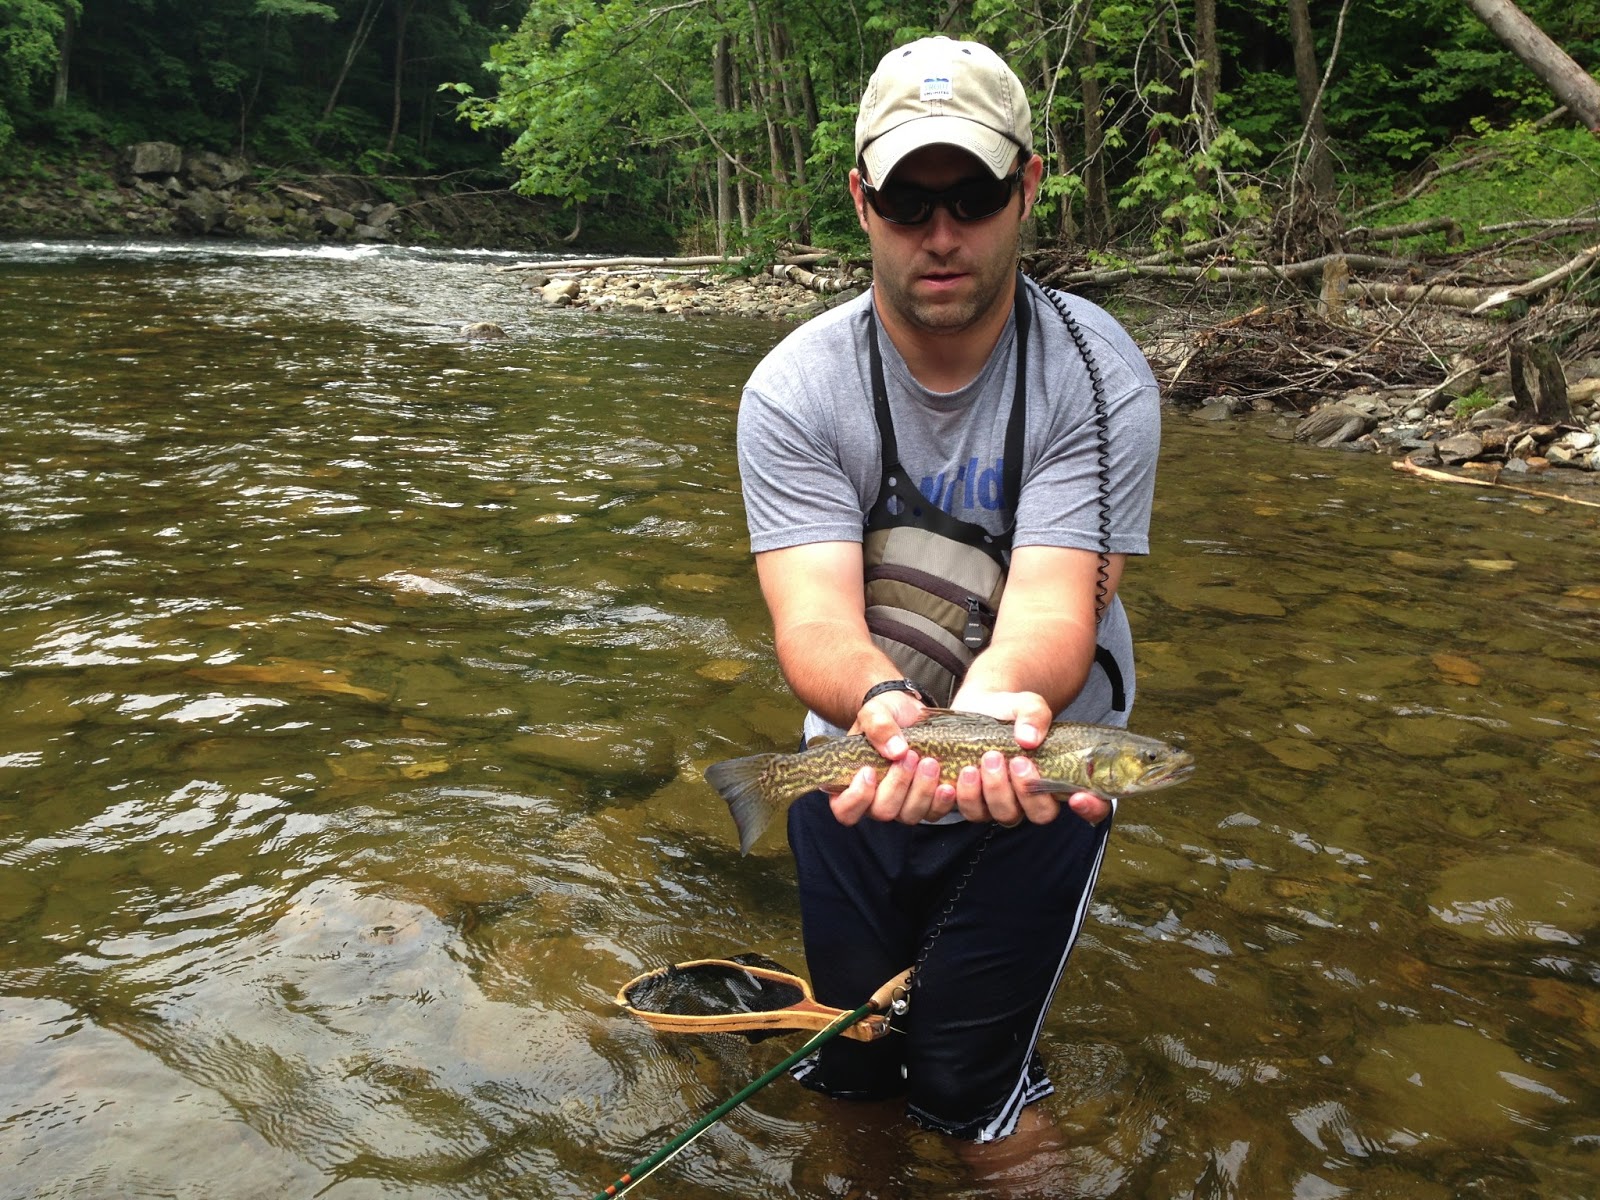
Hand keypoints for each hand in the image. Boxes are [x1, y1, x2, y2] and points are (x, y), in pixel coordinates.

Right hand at [827, 690, 956, 827]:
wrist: (913, 712)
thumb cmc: (887, 714)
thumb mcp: (876, 711)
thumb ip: (878, 726)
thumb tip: (896, 751)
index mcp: (853, 782)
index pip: (845, 809)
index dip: (856, 799)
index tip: (870, 772)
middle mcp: (875, 799)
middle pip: (882, 811)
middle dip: (897, 785)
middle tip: (910, 756)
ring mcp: (902, 804)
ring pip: (909, 815)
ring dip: (921, 791)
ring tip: (931, 763)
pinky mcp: (927, 803)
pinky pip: (933, 813)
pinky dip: (941, 802)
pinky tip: (947, 785)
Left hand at [947, 689, 1112, 827]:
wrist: (978, 706)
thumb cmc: (1012, 710)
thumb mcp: (1028, 704)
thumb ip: (1035, 715)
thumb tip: (1029, 738)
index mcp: (1060, 779)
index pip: (1091, 807)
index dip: (1091, 809)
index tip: (1079, 797)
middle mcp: (1034, 798)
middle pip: (1040, 814)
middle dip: (1028, 790)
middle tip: (1016, 760)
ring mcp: (1002, 803)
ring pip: (1004, 815)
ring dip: (995, 790)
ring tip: (985, 759)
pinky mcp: (972, 800)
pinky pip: (968, 812)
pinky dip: (961, 796)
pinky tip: (958, 775)